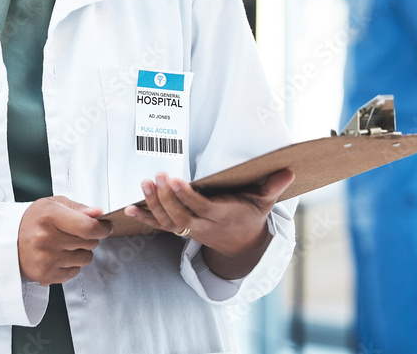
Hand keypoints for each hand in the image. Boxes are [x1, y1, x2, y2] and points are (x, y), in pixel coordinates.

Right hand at [17, 196, 113, 285]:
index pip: (88, 227)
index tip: (106, 227)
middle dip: (88, 237)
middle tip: (73, 233)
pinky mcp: (46, 275)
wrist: (9, 240)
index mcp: (50, 216)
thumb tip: (98, 213)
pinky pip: (75, 271)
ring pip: (85, 258)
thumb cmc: (34, 220)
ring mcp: (46, 259)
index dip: (102, 228)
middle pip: (90, 243)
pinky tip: (57, 256)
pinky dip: (70, 264)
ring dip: (80, 252)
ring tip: (63, 244)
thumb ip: (79, 208)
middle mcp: (47, 238)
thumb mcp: (54, 204)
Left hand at [124, 169, 293, 278]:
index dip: (187, 196)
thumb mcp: (263, 202)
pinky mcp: (180, 230)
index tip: (176, 179)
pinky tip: (128, 208)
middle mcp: (202, 225)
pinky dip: (143, 218)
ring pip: (168, 221)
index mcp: (221, 216)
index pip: (201, 207)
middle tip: (156, 176)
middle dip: (166, 197)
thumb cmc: (249, 216)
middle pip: (180, 215)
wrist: (241, 245)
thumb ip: (272, 187)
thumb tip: (288, 171)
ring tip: (143, 184)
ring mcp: (189, 229)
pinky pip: (159, 226)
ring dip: (153, 204)